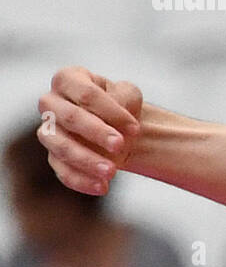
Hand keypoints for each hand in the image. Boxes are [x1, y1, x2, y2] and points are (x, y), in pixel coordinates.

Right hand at [37, 66, 142, 195]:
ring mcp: (48, 130)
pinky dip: (81, 180)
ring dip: (86, 160)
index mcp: (68, 79)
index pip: (87, 94)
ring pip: (60, 146)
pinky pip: (61, 171)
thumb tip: (117, 110)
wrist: (121, 129)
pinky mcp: (53, 157)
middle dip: (96, 132)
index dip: (111, 111)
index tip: (135, 128)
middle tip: (120, 146)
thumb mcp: (129, 94)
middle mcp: (51, 103)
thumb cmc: (123, 105)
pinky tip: (102, 187)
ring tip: (112, 171)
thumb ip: (124, 97)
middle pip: (70, 117)